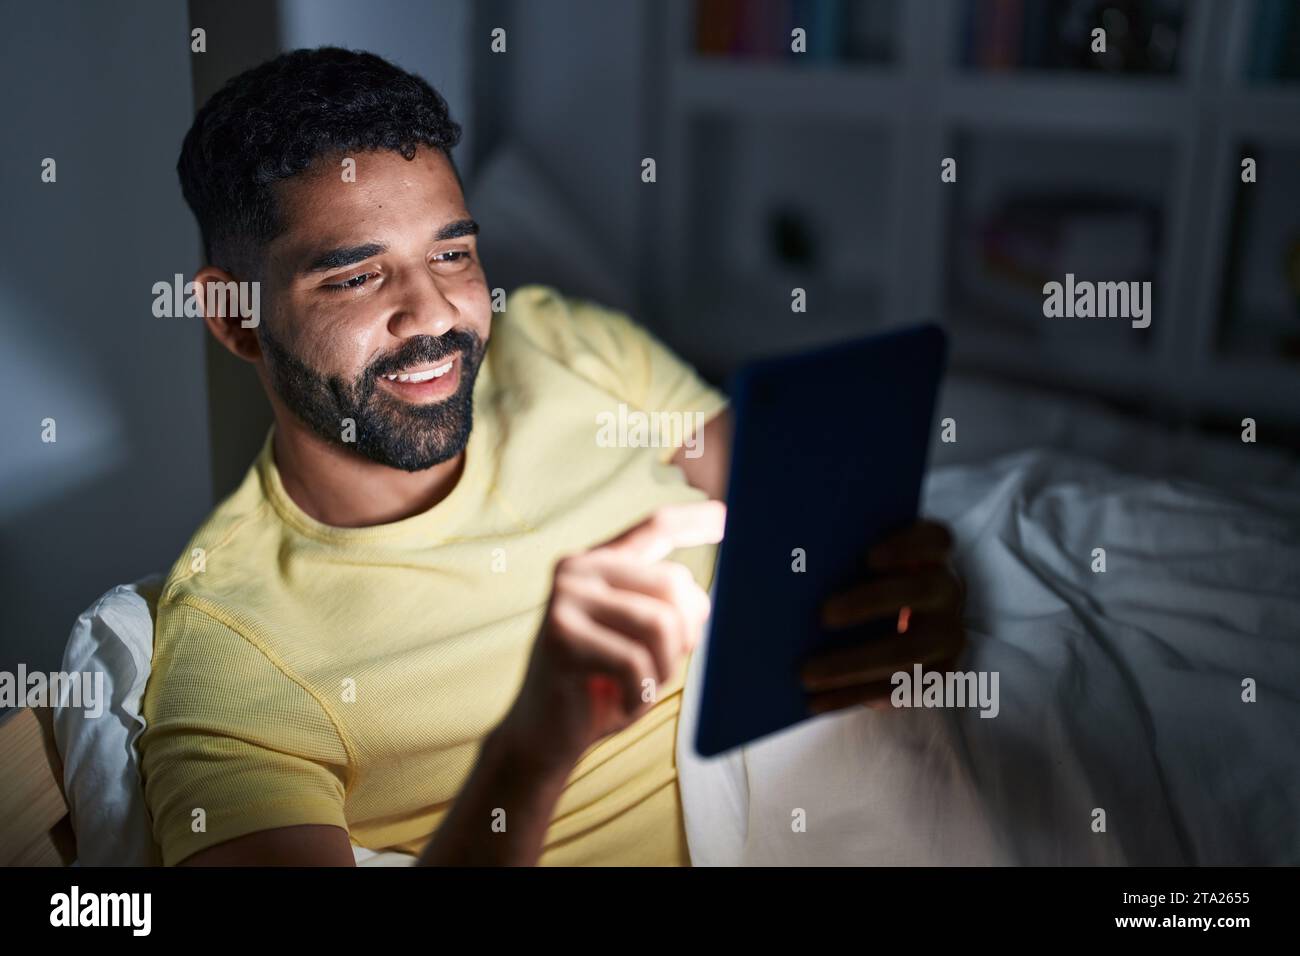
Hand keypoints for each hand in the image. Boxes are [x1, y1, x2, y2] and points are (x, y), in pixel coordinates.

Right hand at [499, 500, 724, 771]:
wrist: (542, 737)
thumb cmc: (599, 689)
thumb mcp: (640, 644)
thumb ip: (666, 612)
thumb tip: (702, 600)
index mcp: (599, 565)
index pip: (655, 528)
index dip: (693, 520)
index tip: (727, 516)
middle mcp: (578, 569)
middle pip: (674, 583)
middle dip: (685, 636)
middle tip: (660, 670)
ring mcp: (566, 599)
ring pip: (661, 624)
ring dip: (662, 669)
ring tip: (637, 688)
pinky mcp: (562, 636)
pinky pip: (635, 662)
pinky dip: (639, 694)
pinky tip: (617, 703)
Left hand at [801, 520, 965, 715]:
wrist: (907, 614)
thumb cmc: (867, 578)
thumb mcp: (862, 559)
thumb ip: (842, 556)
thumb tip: (792, 562)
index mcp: (931, 552)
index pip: (934, 539)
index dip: (906, 546)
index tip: (869, 556)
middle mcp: (947, 590)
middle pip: (920, 590)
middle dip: (869, 602)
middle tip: (822, 615)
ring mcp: (949, 633)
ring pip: (911, 650)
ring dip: (855, 664)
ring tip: (807, 675)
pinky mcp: (941, 671)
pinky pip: (905, 690)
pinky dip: (860, 696)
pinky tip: (821, 701)